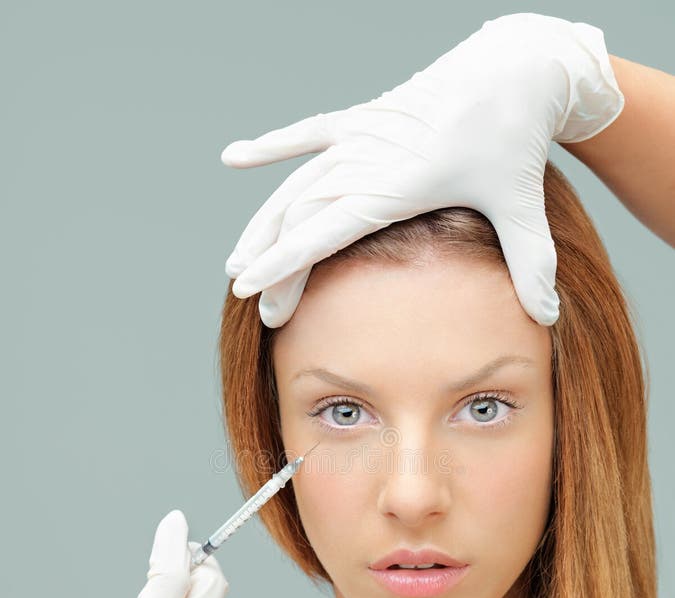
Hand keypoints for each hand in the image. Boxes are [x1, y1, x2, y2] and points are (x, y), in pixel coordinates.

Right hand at [221, 12, 623, 327]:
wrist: (513, 67)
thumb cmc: (516, 136)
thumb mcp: (524, 203)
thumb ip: (531, 264)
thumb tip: (549, 318)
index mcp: (399, 181)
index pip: (325, 228)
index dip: (283, 261)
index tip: (250, 289)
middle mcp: (369, 156)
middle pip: (302, 213)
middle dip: (274, 263)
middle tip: (260, 310)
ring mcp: (361, 133)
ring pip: (296, 181)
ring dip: (264, 223)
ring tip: (239, 263)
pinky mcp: (363, 118)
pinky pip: (306, 133)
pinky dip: (271, 147)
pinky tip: (233, 157)